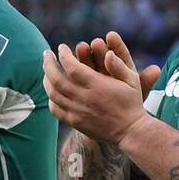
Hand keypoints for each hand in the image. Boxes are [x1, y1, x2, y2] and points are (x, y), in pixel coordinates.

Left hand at [43, 34, 160, 144]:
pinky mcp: (75, 122)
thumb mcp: (132, 80)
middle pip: (56, 78)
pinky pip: (55, 110)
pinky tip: (52, 90)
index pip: (71, 66)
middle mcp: (83, 98)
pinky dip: (50, 98)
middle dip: (49, 63)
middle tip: (47, 53)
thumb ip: (119, 65)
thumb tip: (108, 52)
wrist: (130, 132)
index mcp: (96, 85)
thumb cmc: (132, 103)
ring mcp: (77, 111)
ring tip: (46, 70)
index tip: (62, 47)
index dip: (63, 54)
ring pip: (53, 93)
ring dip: (46, 79)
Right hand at [75, 31, 160, 101]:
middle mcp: (106, 67)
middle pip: (102, 54)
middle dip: (99, 49)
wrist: (110, 125)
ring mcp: (92, 73)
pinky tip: (68, 64)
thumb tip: (157, 70)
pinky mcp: (81, 81)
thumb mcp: (138, 94)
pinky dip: (74, 68)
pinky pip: (77, 73)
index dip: (116, 45)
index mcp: (122, 67)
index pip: (120, 52)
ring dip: (85, 54)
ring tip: (82, 48)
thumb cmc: (128, 108)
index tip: (111, 36)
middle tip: (95, 43)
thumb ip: (146, 82)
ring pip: (88, 61)